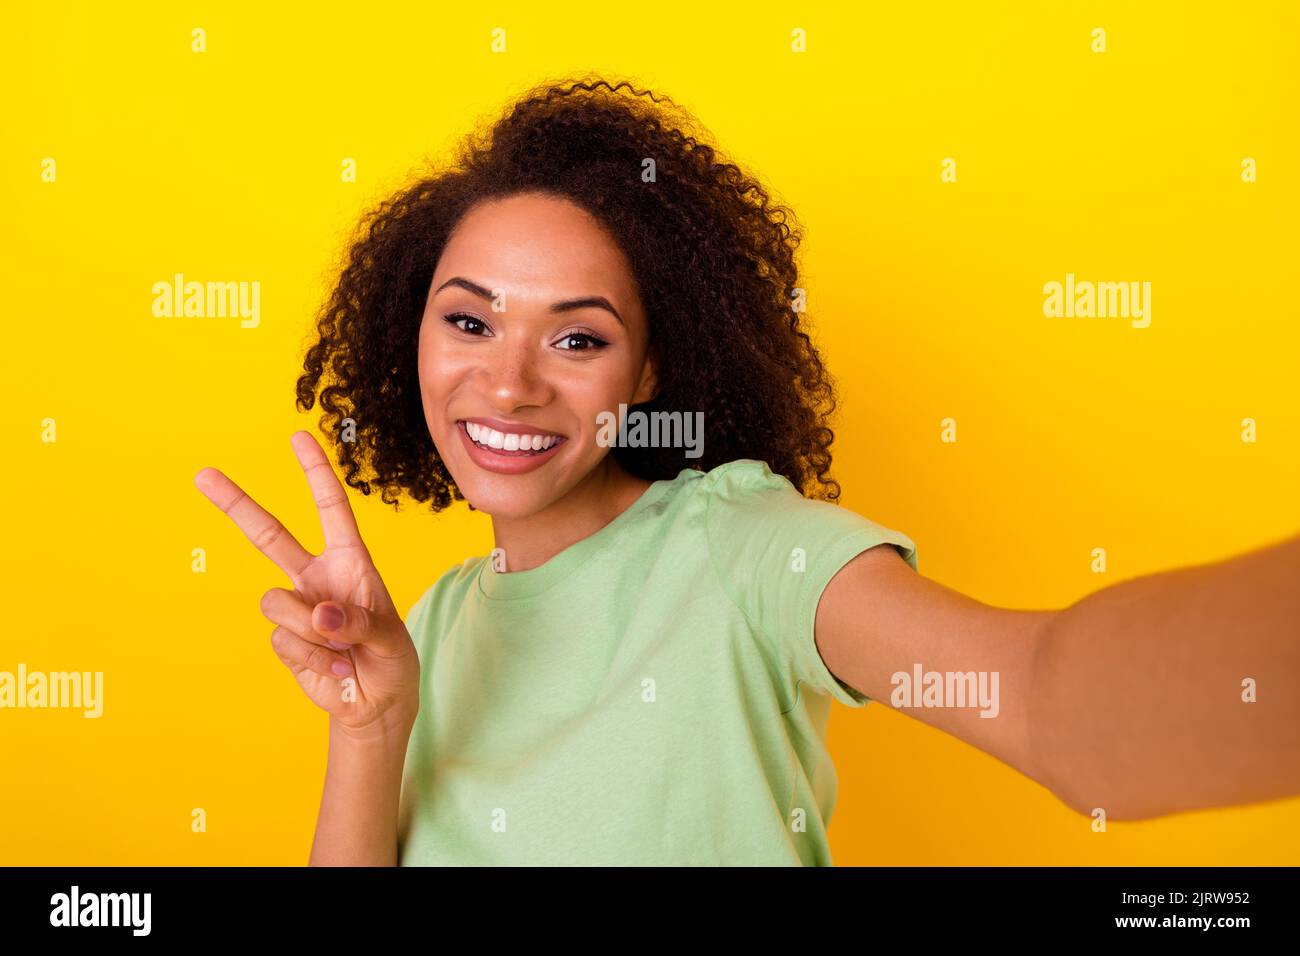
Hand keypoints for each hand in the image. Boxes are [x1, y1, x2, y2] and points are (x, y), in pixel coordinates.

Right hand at [194, 431, 419, 738]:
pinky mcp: (284, 640)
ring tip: (342, 651)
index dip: (316, 473)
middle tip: (201, 474)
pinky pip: (283, 642)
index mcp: (349, 561)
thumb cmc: (391, 658)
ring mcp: (296, 608)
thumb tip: (318, 617)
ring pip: (276, 604)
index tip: (299, 436)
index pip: (331, 509)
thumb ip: (359, 623)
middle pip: (269, 536)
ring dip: (308, 631)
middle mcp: (316, 577)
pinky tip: (335, 669)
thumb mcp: (390, 638)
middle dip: (236, 505)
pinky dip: (313, 660)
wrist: (377, 701)